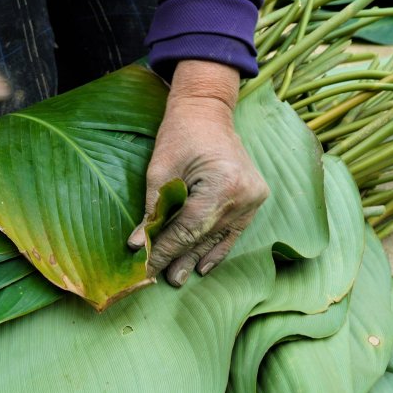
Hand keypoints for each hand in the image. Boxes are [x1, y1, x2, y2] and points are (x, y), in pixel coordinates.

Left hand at [128, 60, 268, 285]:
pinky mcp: (254, 200)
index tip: (146, 266)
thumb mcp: (159, 172)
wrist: (208, 113)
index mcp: (223, 184)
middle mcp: (244, 195)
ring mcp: (253, 199)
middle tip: (159, 279)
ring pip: (218, 237)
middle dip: (179, 256)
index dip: (166, 249)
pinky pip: (232, 232)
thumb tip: (138, 246)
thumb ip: (152, 211)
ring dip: (196, 257)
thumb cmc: (180, 135)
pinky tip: (202, 266)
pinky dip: (216, 249)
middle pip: (204, 235)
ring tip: (177, 278)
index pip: (189, 227)